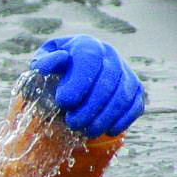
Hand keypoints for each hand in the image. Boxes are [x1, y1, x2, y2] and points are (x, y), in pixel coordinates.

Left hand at [29, 35, 143, 136]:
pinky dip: (123, 120)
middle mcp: (110, 55)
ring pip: (123, 95)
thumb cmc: (53, 73)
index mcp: (86, 45)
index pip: (89, 59)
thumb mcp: (41, 65)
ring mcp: (125, 71)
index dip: (78, 82)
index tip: (63, 102)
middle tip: (72, 123)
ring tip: (86, 131)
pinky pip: (135, 105)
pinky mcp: (134, 89)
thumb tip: (61, 58)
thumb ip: (44, 63)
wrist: (71, 79)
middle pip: (108, 81)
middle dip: (90, 106)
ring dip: (105, 117)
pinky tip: (107, 131)